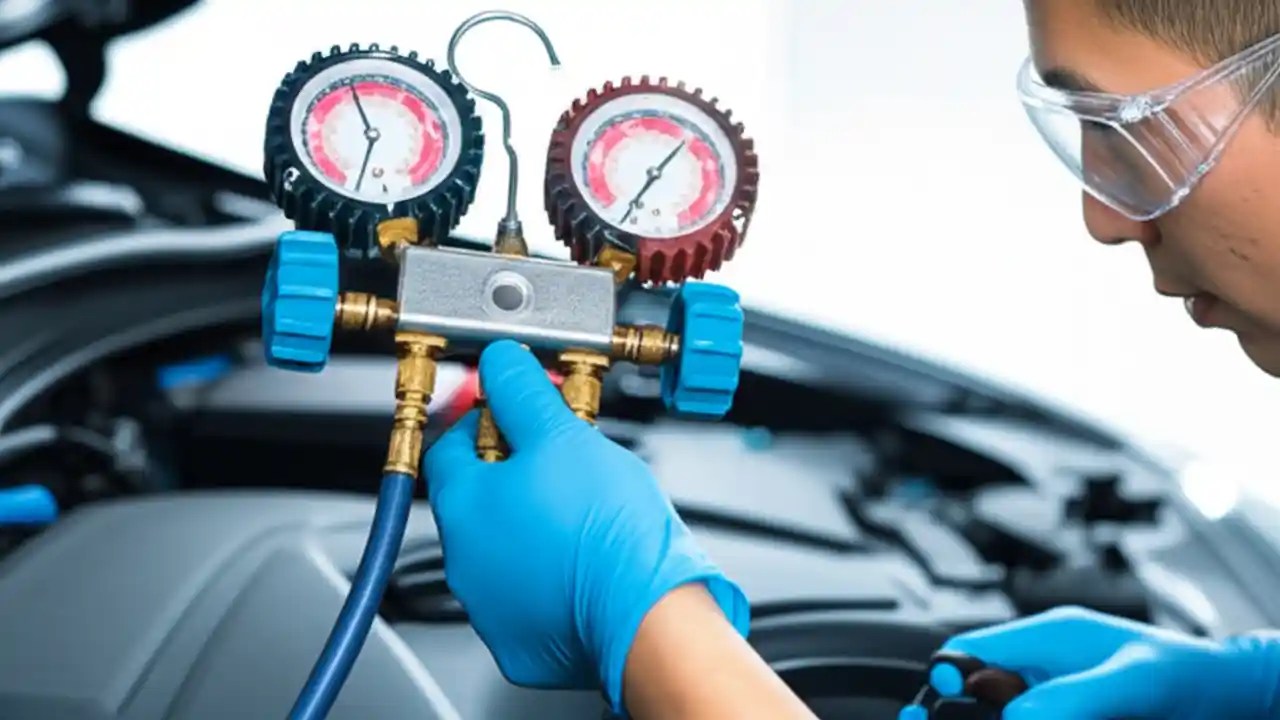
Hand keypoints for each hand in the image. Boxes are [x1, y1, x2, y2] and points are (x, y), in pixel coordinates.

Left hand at [424, 340, 748, 712]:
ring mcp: (489, 607)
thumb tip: (500, 363)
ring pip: (504, 547)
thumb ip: (522, 393)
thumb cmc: (610, 531)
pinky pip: (528, 595)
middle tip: (563, 459)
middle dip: (516, 472)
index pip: (449, 444)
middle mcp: (462, 561)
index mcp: (463, 505)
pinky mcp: (520, 642)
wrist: (649, 614)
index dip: (487, 420)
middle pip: (479, 497)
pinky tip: (585, 557)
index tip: (519, 414)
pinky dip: (550, 575)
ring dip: (533, 524)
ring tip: (584, 509)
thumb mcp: (565, 435)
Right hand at [933, 606, 1279, 718]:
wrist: (1229, 696)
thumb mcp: (1131, 682)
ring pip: (1004, 710)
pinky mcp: (1069, 714)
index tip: (941, 702)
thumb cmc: (1188, 674)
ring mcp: (1055, 695)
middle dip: (963, 711)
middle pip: (978, 689)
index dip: (948, 677)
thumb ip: (1072, 696)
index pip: (969, 652)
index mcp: (1044, 639)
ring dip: (995, 718)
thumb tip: (1015, 715)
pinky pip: (1030, 715)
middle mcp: (1042, 666)